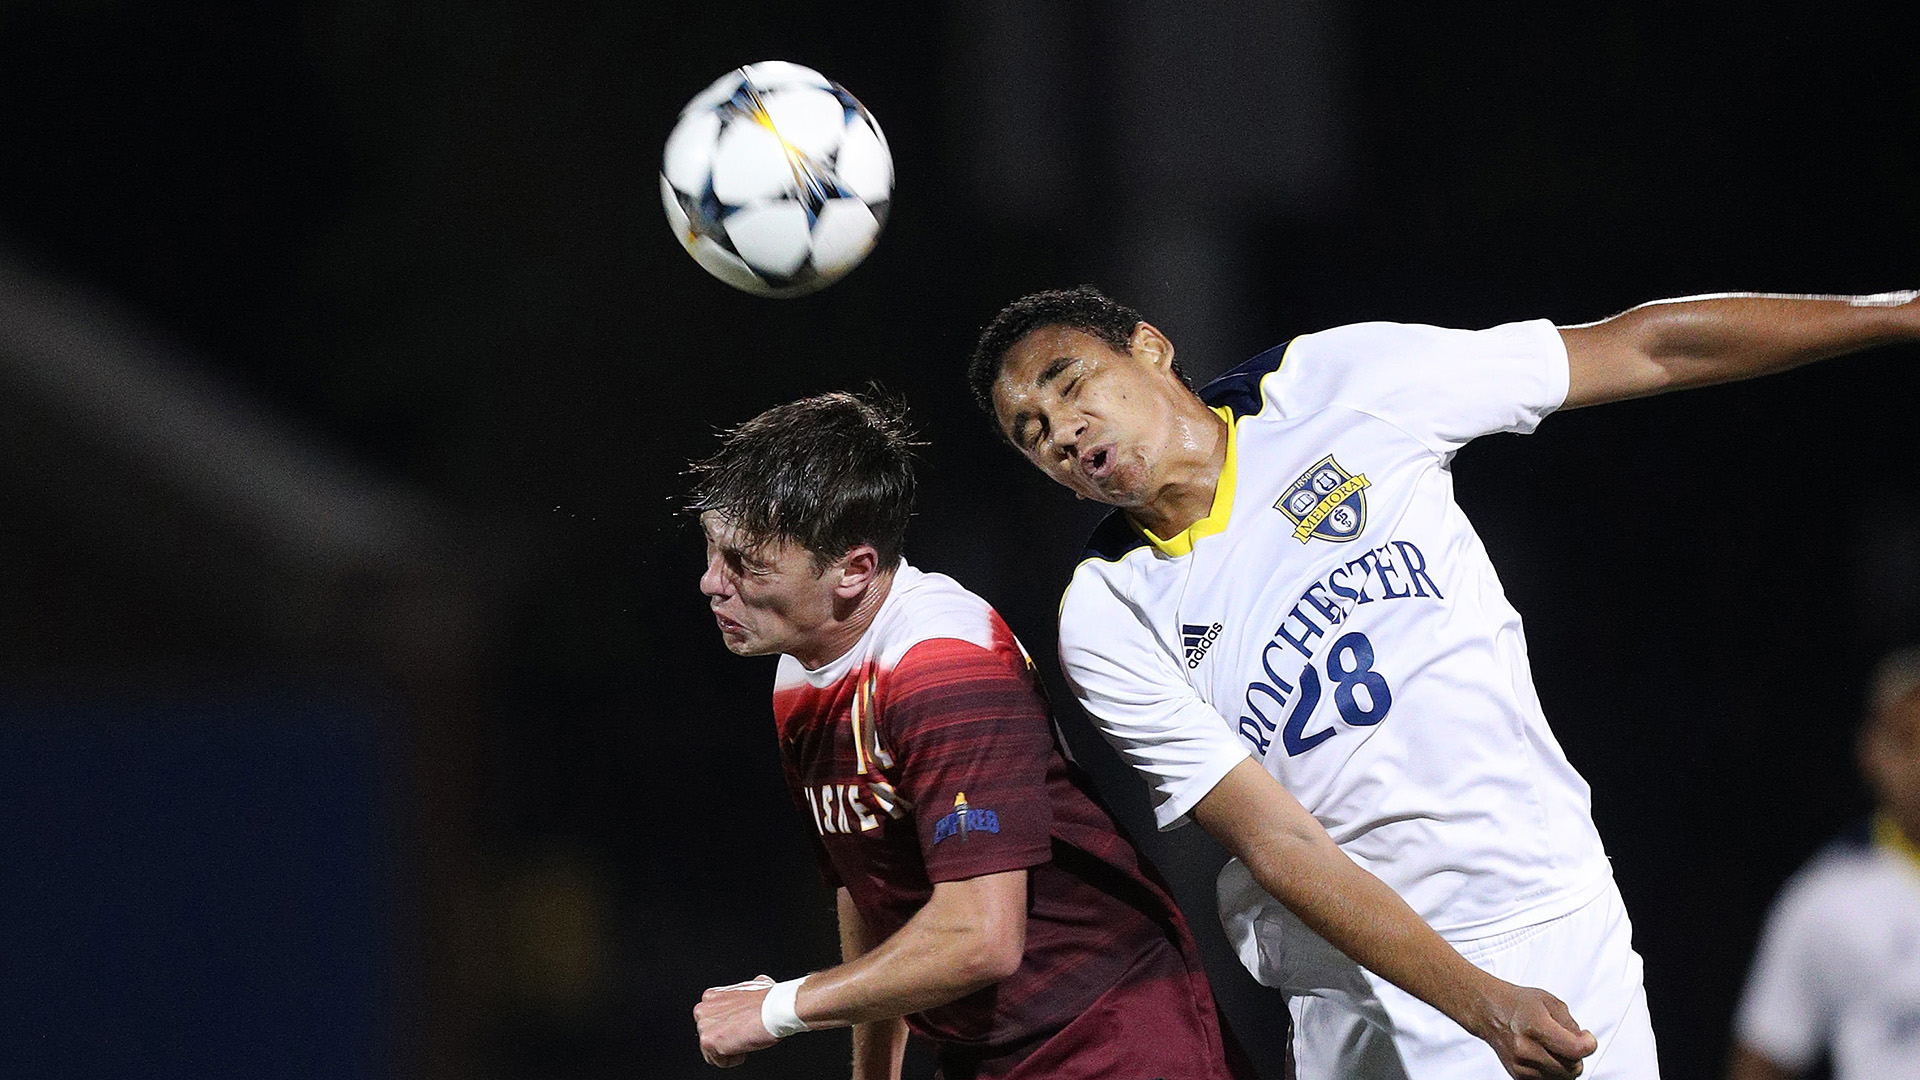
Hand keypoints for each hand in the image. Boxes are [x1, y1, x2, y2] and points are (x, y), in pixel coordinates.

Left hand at [695, 975, 779, 1066]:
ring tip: (744, 1041)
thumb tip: (757, 985)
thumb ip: (746, 990)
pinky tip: (743, 1048)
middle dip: (725, 1039)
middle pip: (709, 1035)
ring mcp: (704, 1025)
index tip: (741, 1026)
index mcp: (712, 996)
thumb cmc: (769, 1000)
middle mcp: (703, 1008)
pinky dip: (732, 1059)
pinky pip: (717, 1061)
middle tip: (743, 1034)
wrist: (774, 1009)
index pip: (711, 1020)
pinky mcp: (708, 1040)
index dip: (728, 1026)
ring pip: (711, 1050)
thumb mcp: (756, 984)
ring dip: (729, 1050)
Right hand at [1472, 980, 1598, 1079]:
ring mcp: (1521, 1065)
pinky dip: (1554, 1072)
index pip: (1575, 1050)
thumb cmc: (1517, 1004)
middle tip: (1571, 1042)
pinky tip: (1548, 1056)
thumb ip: (1571, 1024)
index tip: (1587, 1039)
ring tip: (1557, 1048)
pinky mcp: (1519, 1076)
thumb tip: (1583, 1042)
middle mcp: (1526, 1049)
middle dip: (1577, 1056)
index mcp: (1535, 1027)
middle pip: (1572, 1067)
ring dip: (1566, 1065)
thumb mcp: (1549, 1002)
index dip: (1588, 1045)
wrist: (1490, 1012)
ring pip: (1563, 1078)